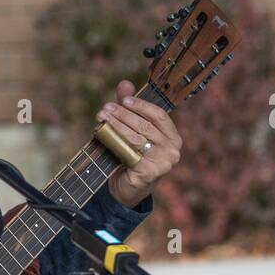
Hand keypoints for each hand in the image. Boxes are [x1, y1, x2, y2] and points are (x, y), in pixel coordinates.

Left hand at [96, 79, 182, 207]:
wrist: (127, 189)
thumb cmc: (131, 159)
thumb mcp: (131, 132)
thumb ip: (130, 109)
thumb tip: (124, 84)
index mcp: (173, 137)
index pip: (159, 116)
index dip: (142, 106)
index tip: (124, 99)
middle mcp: (172, 150)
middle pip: (145, 126)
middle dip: (123, 115)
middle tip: (105, 108)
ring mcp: (163, 162)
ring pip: (136, 138)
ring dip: (116, 125)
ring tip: (101, 117)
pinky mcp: (150, 172)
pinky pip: (129, 152)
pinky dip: (115, 142)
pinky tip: (103, 135)